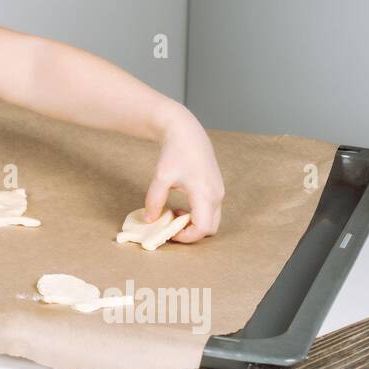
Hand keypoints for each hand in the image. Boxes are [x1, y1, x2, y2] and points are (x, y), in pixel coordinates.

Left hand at [144, 105, 224, 242]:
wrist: (186, 132)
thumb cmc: (174, 152)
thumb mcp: (161, 177)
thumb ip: (154, 200)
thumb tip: (150, 220)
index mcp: (205, 193)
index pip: (203, 228)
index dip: (186, 237)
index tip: (169, 233)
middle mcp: (217, 195)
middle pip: (211, 228)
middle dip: (191, 233)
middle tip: (170, 227)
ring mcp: (219, 192)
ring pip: (212, 220)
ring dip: (194, 223)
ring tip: (173, 213)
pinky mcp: (216, 188)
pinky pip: (210, 211)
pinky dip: (197, 215)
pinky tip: (180, 206)